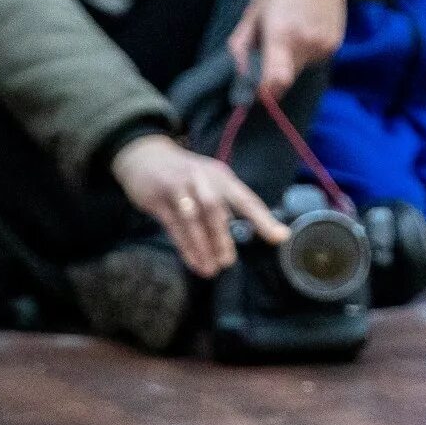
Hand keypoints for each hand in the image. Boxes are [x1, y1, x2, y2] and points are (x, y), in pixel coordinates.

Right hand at [109, 132, 284, 276]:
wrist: (145, 155)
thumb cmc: (186, 174)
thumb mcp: (210, 179)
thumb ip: (226, 201)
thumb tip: (245, 229)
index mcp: (221, 176)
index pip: (246, 199)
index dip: (263, 219)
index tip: (280, 237)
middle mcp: (202, 179)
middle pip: (215, 209)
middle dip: (222, 237)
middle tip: (228, 262)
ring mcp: (179, 188)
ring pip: (193, 219)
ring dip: (202, 246)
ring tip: (211, 269)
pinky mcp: (158, 199)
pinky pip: (173, 225)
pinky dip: (184, 245)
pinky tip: (193, 261)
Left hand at [225, 0, 354, 100]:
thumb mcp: (253, 13)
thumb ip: (241, 48)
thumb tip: (239, 78)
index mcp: (281, 34)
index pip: (277, 80)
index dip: (265, 94)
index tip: (257, 93)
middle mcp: (306, 44)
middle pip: (286, 78)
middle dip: (274, 73)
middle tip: (269, 50)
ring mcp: (324, 46)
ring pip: (300, 69)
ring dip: (291, 60)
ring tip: (291, 32)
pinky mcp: (335, 45)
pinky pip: (314, 60)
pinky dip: (306, 52)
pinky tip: (306, 29)